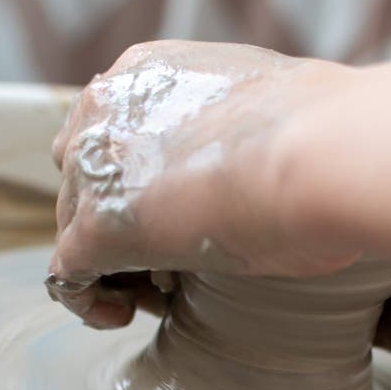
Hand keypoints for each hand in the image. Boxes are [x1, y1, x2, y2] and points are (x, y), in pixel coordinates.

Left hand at [48, 40, 357, 327]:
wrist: (319, 158)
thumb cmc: (323, 141)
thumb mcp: (267, 115)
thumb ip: (238, 131)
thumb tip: (265, 167)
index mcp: (149, 74)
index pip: (115, 130)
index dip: (139, 181)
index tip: (177, 216)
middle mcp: (107, 111)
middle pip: (86, 175)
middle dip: (121, 219)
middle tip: (168, 261)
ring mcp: (96, 170)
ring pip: (71, 223)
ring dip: (109, 261)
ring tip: (156, 295)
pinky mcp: (96, 229)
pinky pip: (67, 275)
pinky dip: (90, 300)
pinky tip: (123, 315)